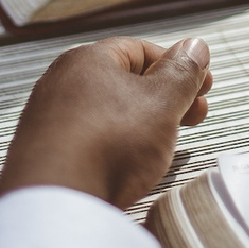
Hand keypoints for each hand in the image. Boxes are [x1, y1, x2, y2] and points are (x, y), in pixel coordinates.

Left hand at [0, 37, 213, 208]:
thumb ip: (182, 72)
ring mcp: (48, 118)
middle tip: (195, 116)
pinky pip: (88, 138)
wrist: (54, 202)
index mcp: (88, 59)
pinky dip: (115, 144)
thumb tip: (195, 45)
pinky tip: (129, 163)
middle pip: (125, 81)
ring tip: (165, 143)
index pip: (142, 50)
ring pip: (107, 111)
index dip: (178, 66)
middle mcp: (62, 81)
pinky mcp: (44, 152)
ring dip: (142, 122)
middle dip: (166, 97)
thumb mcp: (161, 103)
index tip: (203, 87)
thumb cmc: (109, 143)